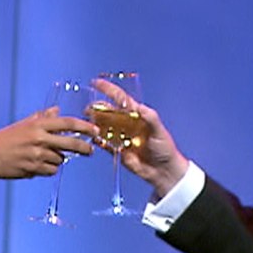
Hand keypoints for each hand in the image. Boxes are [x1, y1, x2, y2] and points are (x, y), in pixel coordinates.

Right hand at [0, 106, 96, 185]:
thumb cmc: (4, 139)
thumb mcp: (23, 124)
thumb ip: (42, 117)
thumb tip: (57, 110)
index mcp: (38, 125)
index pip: (67, 123)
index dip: (84, 127)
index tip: (95, 130)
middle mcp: (40, 139)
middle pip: (71, 143)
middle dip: (84, 148)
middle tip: (90, 150)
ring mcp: (37, 155)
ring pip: (60, 159)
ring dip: (57, 159)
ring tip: (42, 156)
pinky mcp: (34, 169)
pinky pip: (51, 170)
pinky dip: (49, 168)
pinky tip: (37, 164)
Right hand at [91, 78, 188, 196]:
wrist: (163, 170)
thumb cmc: (165, 147)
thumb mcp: (159, 130)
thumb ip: (150, 118)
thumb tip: (138, 107)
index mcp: (136, 115)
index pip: (120, 99)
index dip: (108, 90)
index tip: (96, 83)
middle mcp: (126, 124)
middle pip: (108, 112)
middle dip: (97, 109)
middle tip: (88, 110)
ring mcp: (120, 136)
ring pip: (103, 126)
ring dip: (94, 124)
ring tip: (87, 124)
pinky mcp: (117, 150)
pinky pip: (104, 143)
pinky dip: (97, 140)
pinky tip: (94, 138)